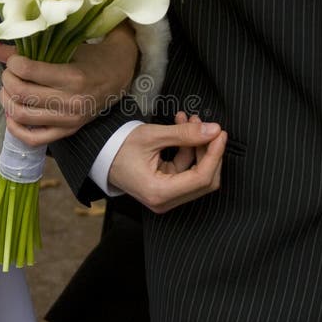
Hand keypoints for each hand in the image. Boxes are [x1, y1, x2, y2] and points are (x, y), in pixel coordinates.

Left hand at [0, 23, 138, 145]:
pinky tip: (12, 115)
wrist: (116, 77)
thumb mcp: (63, 48)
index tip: (13, 59)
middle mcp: (70, 101)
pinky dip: (16, 128)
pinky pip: (33, 139)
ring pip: (22, 115)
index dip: (12, 63)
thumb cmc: (89, 58)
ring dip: (7, 101)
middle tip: (9, 73)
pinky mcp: (67, 132)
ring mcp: (68, 120)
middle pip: (21, 93)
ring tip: (8, 90)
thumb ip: (25, 49)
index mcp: (71, 77)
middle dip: (7, 80)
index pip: (27, 71)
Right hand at [109, 113, 226, 212]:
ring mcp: (166, 198)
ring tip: (191, 121)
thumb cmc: (120, 147)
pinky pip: (187, 171)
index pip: (201, 178)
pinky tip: (183, 128)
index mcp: (159, 192)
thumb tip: (214, 130)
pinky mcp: (166, 190)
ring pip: (198, 176)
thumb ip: (185, 133)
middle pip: (204, 181)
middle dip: (209, 151)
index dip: (215, 154)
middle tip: (210, 127)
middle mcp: (164, 201)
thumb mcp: (152, 136)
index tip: (220, 133)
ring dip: (199, 147)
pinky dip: (188, 150)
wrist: (101, 155)